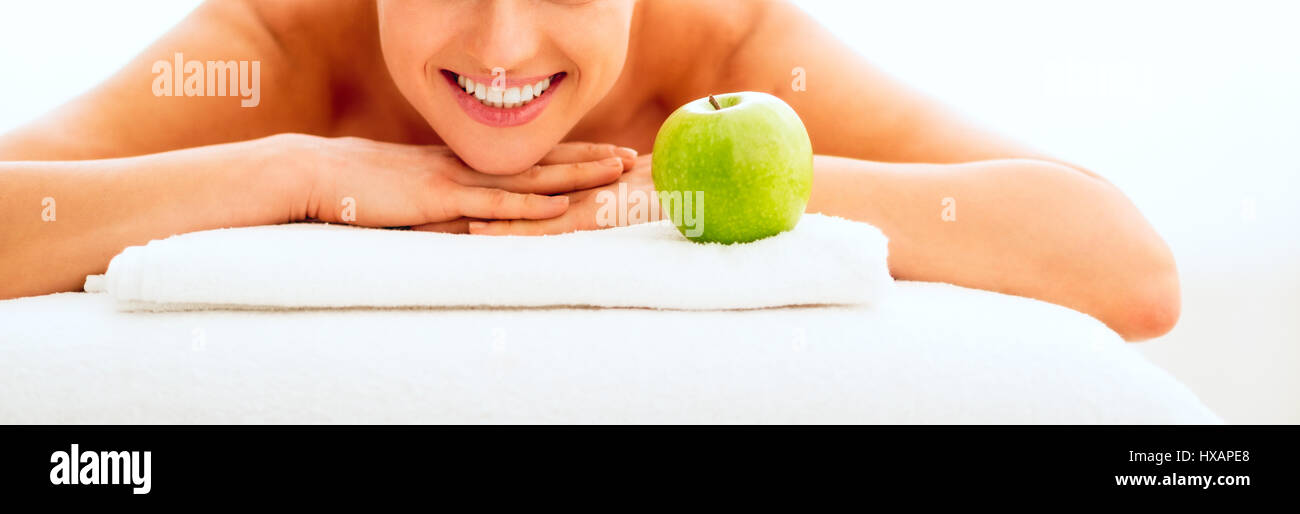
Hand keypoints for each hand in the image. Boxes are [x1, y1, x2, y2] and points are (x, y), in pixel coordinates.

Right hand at [275, 134, 635, 227]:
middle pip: (540, 160)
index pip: (525, 157)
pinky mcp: (439, 198)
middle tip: (630, 156)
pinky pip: (493, 202)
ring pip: (529, 177)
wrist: (314, 173)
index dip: (567, 154)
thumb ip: (438, 203)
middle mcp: (466, 164)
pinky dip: (530, 202)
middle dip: (588, 158)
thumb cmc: (354, 187)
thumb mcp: (407, 192)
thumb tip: (463, 221)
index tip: (602, 152)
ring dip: (575, 174)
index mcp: (461, 163)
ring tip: (615, 171)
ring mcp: (456, 178)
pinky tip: (560, 201)